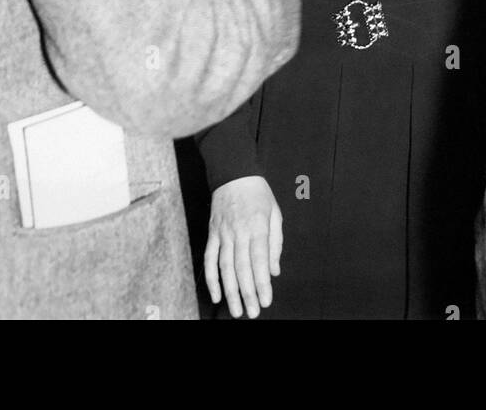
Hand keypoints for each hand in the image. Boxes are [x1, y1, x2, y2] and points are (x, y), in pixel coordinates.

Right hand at [204, 175, 281, 317]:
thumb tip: (274, 271)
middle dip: (247, 293)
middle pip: (242, 267)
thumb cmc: (258, 193)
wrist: (233, 172)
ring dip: (230, 291)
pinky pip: (209, 259)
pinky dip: (211, 278)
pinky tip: (216, 294)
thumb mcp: (275, 213)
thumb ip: (275, 243)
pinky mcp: (212, 233)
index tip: (266, 301)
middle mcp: (239, 231)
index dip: (262, 282)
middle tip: (252, 313)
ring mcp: (223, 233)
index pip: (260, 259)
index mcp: (258, 226)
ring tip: (236, 311)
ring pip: (225, 267)